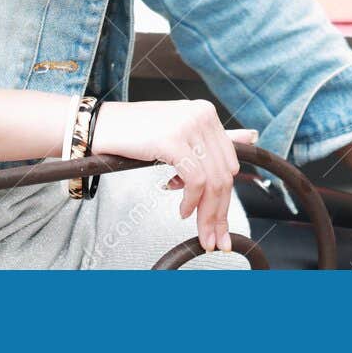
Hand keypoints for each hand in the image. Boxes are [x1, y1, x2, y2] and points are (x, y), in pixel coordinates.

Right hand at [88, 99, 257, 252]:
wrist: (99, 126)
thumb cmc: (135, 133)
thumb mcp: (178, 134)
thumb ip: (211, 139)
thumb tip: (252, 137)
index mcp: (206, 113)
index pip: (229, 162)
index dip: (226, 198)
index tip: (221, 225)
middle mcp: (202, 115)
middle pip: (223, 174)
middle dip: (220, 212)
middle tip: (215, 239)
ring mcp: (188, 126)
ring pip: (211, 180)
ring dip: (207, 214)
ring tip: (200, 233)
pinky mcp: (171, 139)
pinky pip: (194, 180)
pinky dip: (191, 202)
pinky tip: (183, 212)